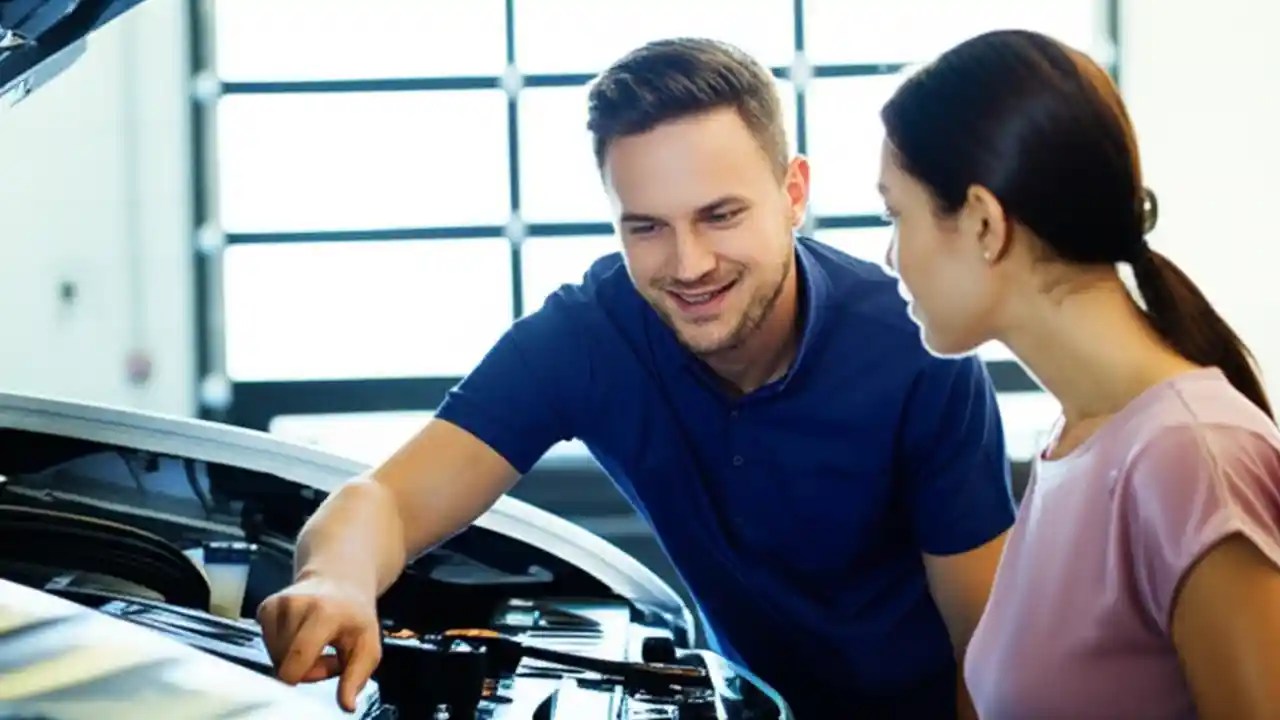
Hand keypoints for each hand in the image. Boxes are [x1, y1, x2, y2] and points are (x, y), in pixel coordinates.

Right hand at [257, 574, 382, 711]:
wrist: (340, 582)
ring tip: (315, 643)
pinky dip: (282, 648)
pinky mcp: (265, 607)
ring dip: (294, 658)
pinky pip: (266, 644)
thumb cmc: (355, 619)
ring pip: (275, 655)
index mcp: (324, 613)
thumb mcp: (368, 646)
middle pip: (285, 663)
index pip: (298, 659)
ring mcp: (277, 603)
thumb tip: (346, 706)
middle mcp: (295, 604)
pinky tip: (299, 635)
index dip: (306, 676)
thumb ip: (357, 677)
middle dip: (305, 668)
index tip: (325, 670)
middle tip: (327, 655)